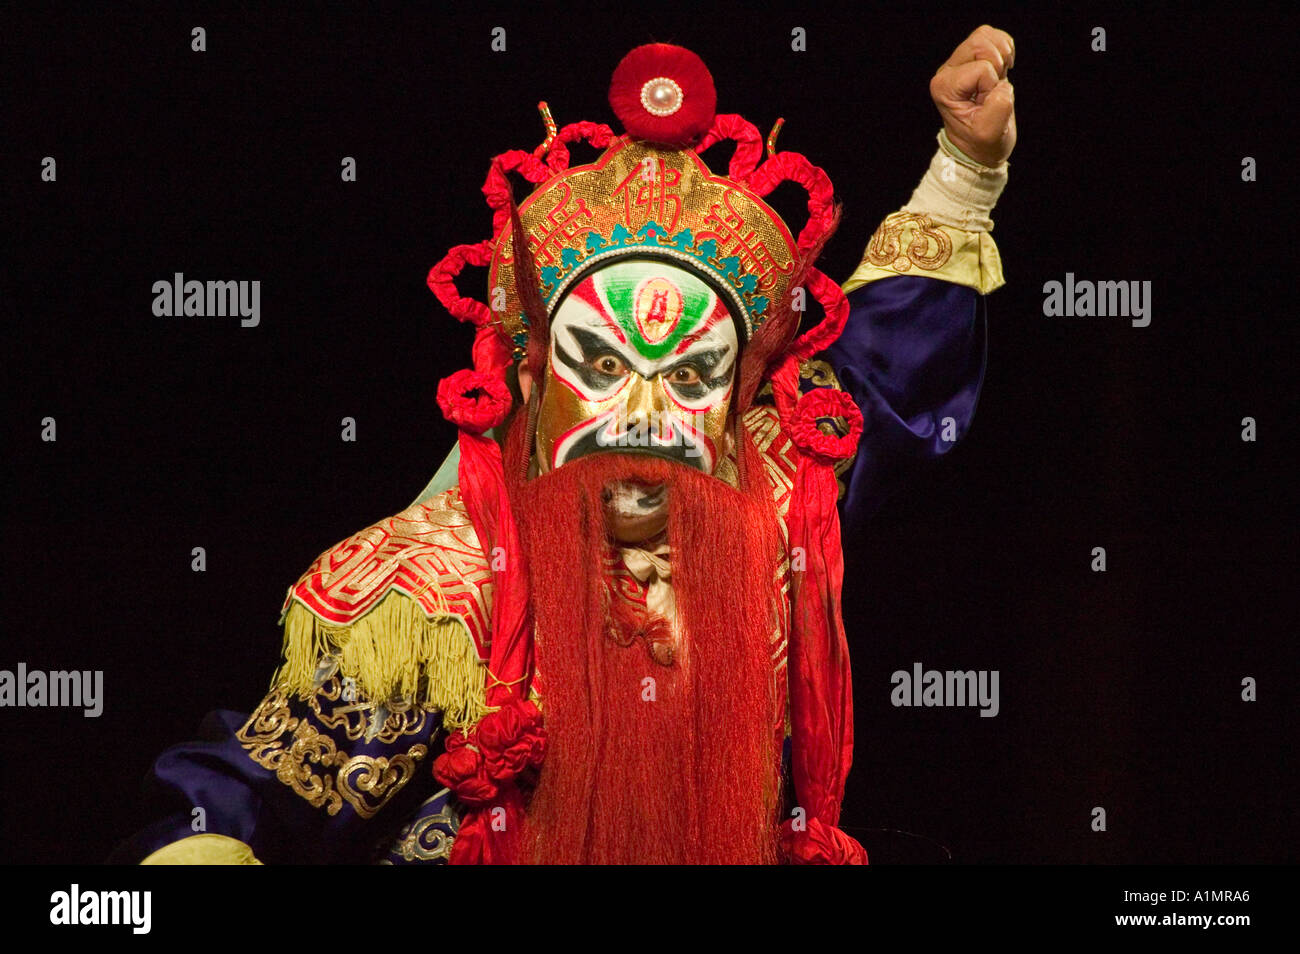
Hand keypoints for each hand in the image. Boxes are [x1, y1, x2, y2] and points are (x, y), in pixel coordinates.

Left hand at [930, 25, 1016, 166]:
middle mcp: (947, 72)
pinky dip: (1004, 48)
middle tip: (996, 85)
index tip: (985, 105)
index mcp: (944, 88)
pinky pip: (991, 36)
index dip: (992, 86)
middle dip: (997, 63)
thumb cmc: (981, 142)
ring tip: (1000, 76)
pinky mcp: (972, 59)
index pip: (981, 69)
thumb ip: (998, 107)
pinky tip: (1002, 69)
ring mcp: (958, 63)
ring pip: (984, 35)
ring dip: (1001, 53)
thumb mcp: (990, 132)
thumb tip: (1002, 85)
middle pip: (979, 43)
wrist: (979, 146)